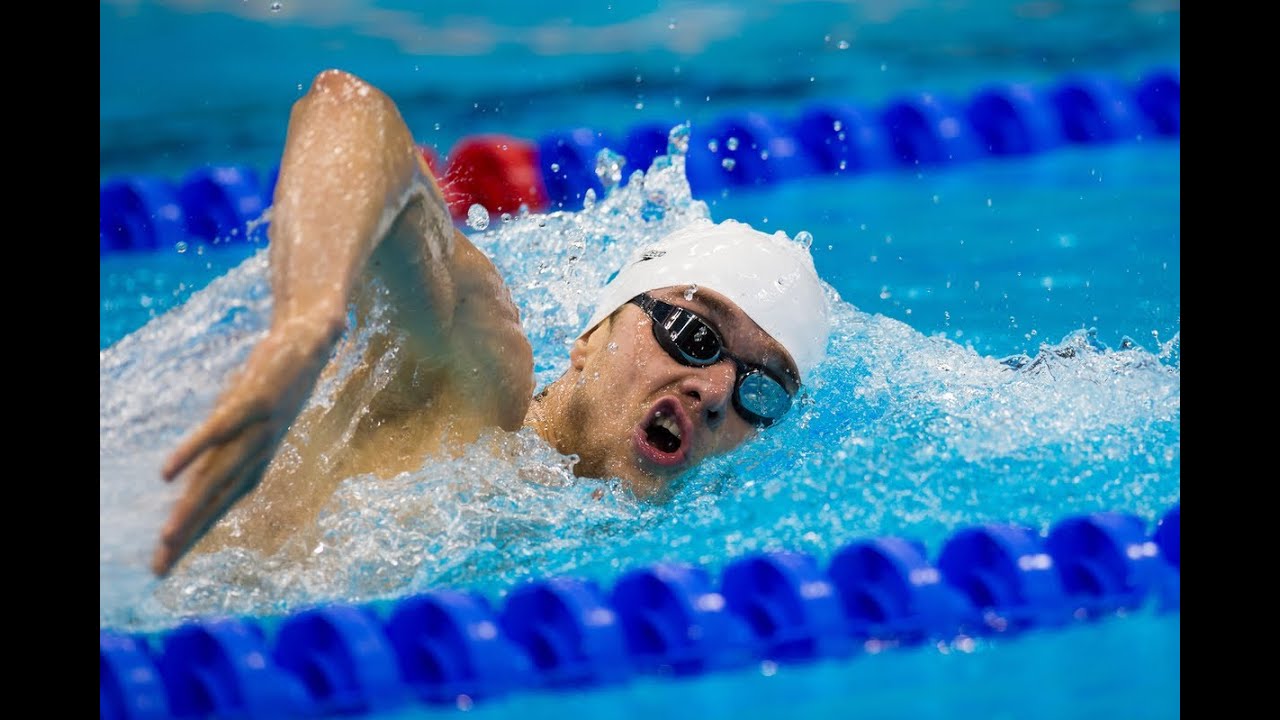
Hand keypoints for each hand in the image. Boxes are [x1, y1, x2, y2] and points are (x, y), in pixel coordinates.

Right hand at [152, 319, 339, 576]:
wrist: (311, 338)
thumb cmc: (278, 378)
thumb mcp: (252, 415)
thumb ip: (228, 439)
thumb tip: (200, 462)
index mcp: (257, 458)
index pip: (222, 504)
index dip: (197, 534)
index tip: (168, 563)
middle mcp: (259, 450)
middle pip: (217, 501)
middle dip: (190, 536)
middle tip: (160, 569)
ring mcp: (258, 427)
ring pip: (218, 475)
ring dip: (191, 508)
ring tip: (166, 538)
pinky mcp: (253, 400)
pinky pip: (218, 430)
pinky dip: (192, 452)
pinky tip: (165, 474)